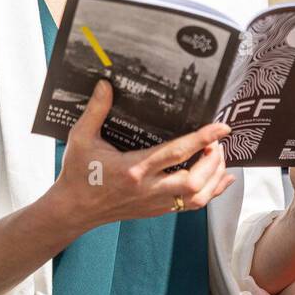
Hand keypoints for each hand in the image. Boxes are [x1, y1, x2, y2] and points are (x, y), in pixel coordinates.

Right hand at [52, 79, 235, 231]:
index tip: (222, 127)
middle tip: (218, 141)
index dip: (202, 139)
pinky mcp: (156, 211)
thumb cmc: (78, 174)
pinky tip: (220, 179)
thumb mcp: (81, 139)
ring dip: (214, 177)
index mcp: (133, 168)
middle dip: (213, 160)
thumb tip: (104, 84)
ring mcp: (154, 202)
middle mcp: (148, 188)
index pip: (176, 152)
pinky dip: (210, 192)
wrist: (73, 210)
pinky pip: (191, 206)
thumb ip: (95, 111)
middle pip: (194, 180)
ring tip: (219, 156)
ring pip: (197, 197)